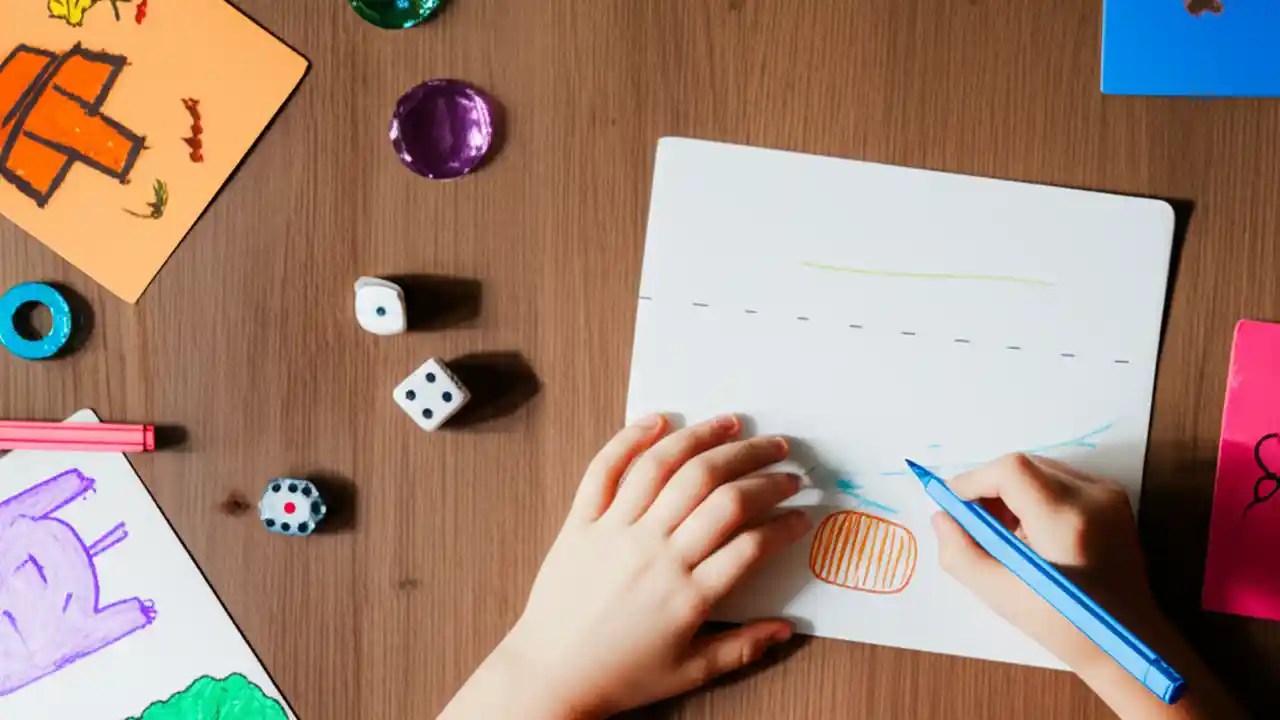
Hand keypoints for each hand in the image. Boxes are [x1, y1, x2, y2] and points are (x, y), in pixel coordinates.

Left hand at [441, 414, 811, 718]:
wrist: (548, 675)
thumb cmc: (620, 676)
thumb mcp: (689, 672)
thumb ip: (742, 648)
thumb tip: (788, 628)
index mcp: (687, 596)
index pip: (752, 544)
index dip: (785, 522)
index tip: (802, 511)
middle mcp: (656, 555)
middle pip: (720, 495)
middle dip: (762, 472)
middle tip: (786, 462)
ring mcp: (616, 533)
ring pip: (669, 468)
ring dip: (708, 439)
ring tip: (736, 423)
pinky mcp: (582, 522)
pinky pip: (605, 470)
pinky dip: (631, 438)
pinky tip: (659, 420)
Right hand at [931, 454, 1153, 665]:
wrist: (1128, 641)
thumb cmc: (1065, 625)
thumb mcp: (1001, 595)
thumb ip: (960, 553)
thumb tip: (942, 517)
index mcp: (1066, 520)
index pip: (1010, 470)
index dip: (973, 481)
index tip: (954, 506)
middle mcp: (1093, 497)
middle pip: (1024, 465)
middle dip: (991, 489)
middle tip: (978, 525)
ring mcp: (1109, 495)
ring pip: (1040, 470)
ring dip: (1013, 493)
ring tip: (1007, 534)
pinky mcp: (1114, 499)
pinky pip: (1060, 480)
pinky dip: (1036, 497)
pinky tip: (1034, 533)